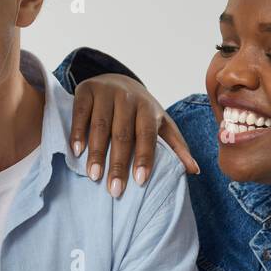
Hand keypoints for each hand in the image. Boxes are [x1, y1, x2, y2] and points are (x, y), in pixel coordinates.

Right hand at [69, 74, 199, 196]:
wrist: (118, 80)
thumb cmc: (140, 111)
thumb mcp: (161, 125)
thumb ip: (176, 146)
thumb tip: (194, 171)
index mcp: (149, 108)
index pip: (147, 135)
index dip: (144, 157)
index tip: (140, 181)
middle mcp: (128, 98)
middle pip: (122, 134)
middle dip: (118, 163)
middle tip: (115, 189)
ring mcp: (106, 92)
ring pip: (100, 125)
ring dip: (97, 152)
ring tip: (93, 175)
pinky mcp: (86, 90)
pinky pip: (81, 113)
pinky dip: (78, 132)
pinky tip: (76, 151)